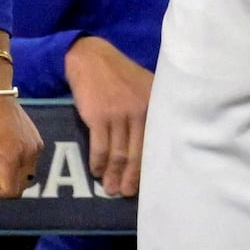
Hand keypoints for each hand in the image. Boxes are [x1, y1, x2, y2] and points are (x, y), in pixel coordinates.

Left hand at [0, 94, 43, 199]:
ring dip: (12, 174)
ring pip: (26, 177)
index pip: (10, 191)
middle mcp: (29, 155)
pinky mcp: (38, 142)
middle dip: (4, 183)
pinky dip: (19, 164)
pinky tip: (6, 149)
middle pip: (20, 187)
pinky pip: (30, 164)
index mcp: (12, 156)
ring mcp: (36, 148)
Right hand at [64, 36, 152, 197]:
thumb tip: (159, 140)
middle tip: (126, 193)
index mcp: (153, 105)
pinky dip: (98, 162)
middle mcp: (138, 111)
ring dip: (113, 174)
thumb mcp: (144, 86)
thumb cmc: (119, 74)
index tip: (147, 184)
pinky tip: (97, 170)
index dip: (150, 166)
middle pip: (137, 153)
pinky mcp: (97, 116)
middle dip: (131, 177)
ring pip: (118, 153)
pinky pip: (99, 146)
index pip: (154, 143)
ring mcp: (117, 114)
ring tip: (110, 188)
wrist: (90, 56)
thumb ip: (152, 110)